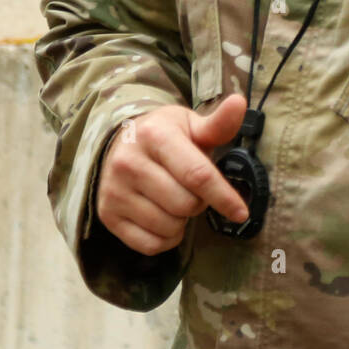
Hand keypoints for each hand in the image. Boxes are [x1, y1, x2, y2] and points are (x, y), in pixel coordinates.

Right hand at [95, 93, 249, 254]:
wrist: (119, 143)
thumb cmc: (164, 135)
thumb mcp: (190, 124)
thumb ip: (218, 123)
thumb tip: (240, 103)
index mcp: (155, 136)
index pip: (197, 175)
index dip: (223, 196)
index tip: (241, 212)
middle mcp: (129, 163)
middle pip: (185, 204)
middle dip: (199, 203)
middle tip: (193, 190)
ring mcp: (114, 191)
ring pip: (168, 227)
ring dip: (182, 221)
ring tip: (175, 200)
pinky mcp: (107, 215)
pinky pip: (150, 245)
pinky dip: (166, 239)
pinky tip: (164, 219)